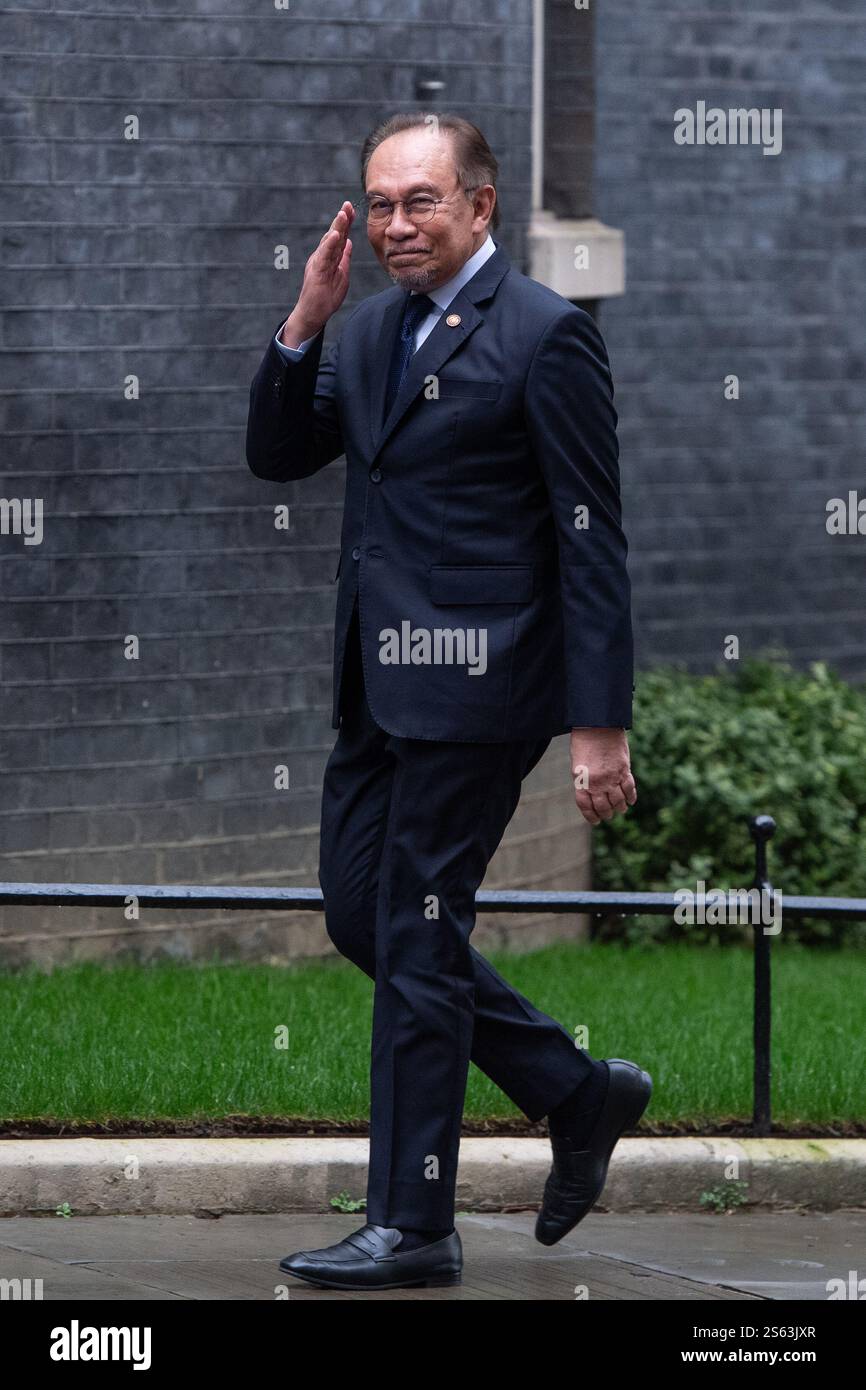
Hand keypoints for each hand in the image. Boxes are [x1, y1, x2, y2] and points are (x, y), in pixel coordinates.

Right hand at [280, 201, 354, 345]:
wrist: (313, 314)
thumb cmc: (325, 297)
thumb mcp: (341, 274)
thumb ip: (344, 258)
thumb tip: (349, 243)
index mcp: (329, 257)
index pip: (339, 237)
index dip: (346, 224)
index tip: (352, 210)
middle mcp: (322, 257)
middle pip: (334, 235)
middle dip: (342, 220)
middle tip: (348, 204)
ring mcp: (318, 263)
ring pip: (329, 242)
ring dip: (336, 227)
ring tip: (343, 214)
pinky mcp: (316, 272)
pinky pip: (324, 256)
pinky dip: (330, 245)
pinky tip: (335, 235)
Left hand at [569, 727, 635, 824]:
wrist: (598, 725)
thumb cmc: (584, 742)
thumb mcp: (578, 763)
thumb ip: (584, 780)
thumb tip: (592, 795)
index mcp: (581, 781)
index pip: (586, 806)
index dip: (591, 816)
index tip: (596, 821)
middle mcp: (596, 782)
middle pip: (603, 807)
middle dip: (606, 814)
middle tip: (608, 816)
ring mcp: (611, 777)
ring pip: (618, 801)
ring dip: (620, 808)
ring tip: (620, 809)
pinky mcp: (624, 769)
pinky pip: (629, 789)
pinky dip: (631, 797)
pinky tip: (631, 801)